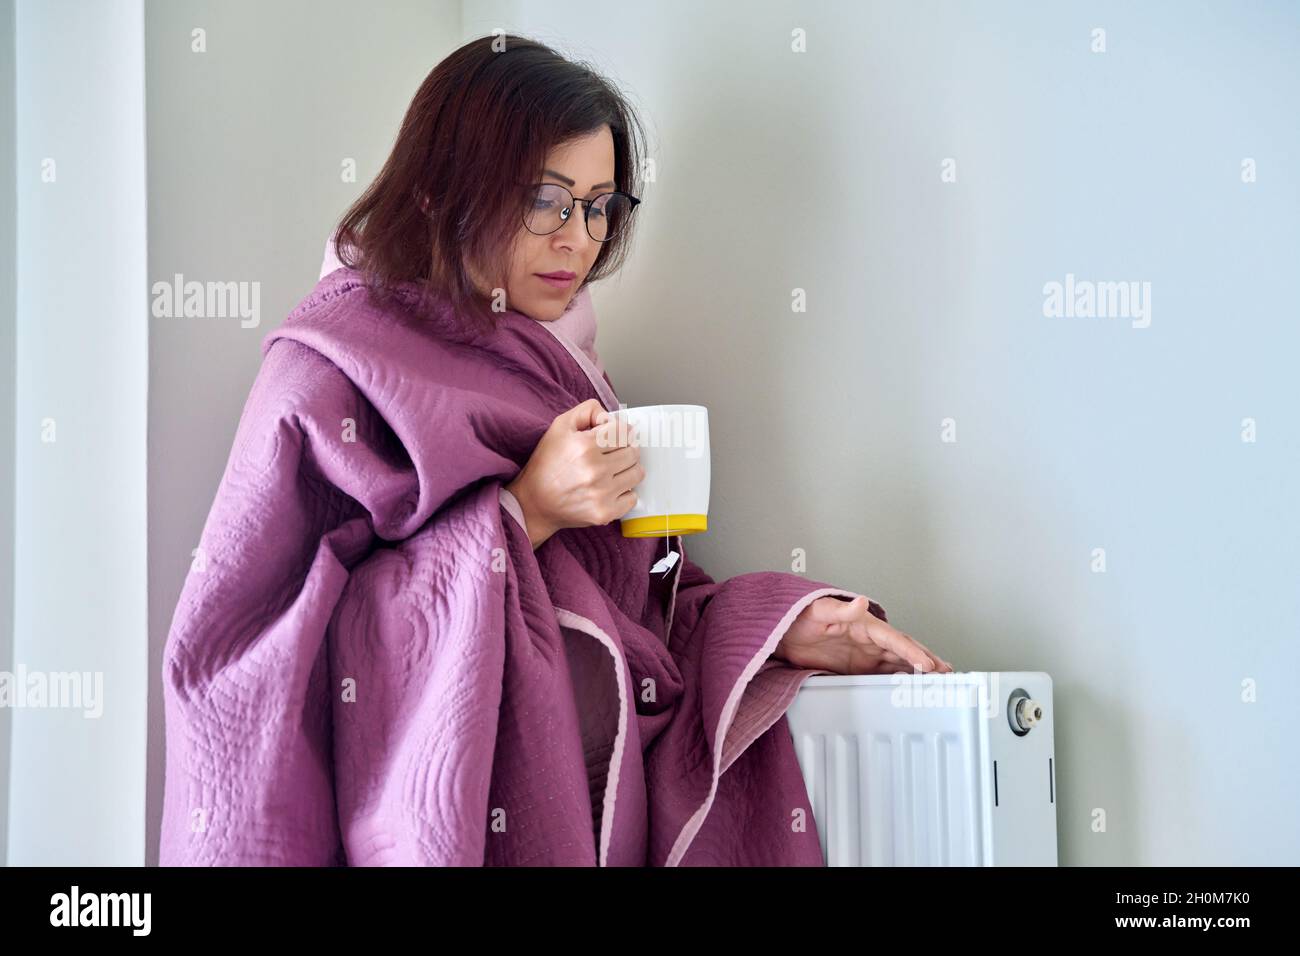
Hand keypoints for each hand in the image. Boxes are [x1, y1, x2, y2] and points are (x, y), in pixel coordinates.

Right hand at [505, 398, 643, 548]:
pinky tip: (609, 489)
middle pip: (633, 451)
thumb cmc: (547, 463)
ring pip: (637, 473)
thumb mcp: (560, 426)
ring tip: (612, 470)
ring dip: (628, 469)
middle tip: (611, 453)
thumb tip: (611, 417)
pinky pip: (633, 498)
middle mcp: (595, 470)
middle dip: (625, 448)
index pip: (623, 430)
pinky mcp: (605, 513)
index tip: (612, 436)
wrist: (534, 503)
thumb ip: (587, 411)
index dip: (618, 430)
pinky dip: (625, 493)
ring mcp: (601, 494)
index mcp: (585, 446)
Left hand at [774, 595, 953, 674]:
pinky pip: (885, 673)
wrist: (782, 634)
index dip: (911, 652)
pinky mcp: (858, 666)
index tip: (927, 664)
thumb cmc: (797, 617)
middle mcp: (870, 639)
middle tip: (948, 672)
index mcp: (864, 624)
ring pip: (899, 662)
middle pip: (904, 651)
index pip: (893, 639)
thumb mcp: (817, 611)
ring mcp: (866, 653)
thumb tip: (860, 601)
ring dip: (920, 671)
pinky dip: (902, 679)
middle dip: (927, 660)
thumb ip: (840, 609)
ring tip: (941, 680)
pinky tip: (915, 687)